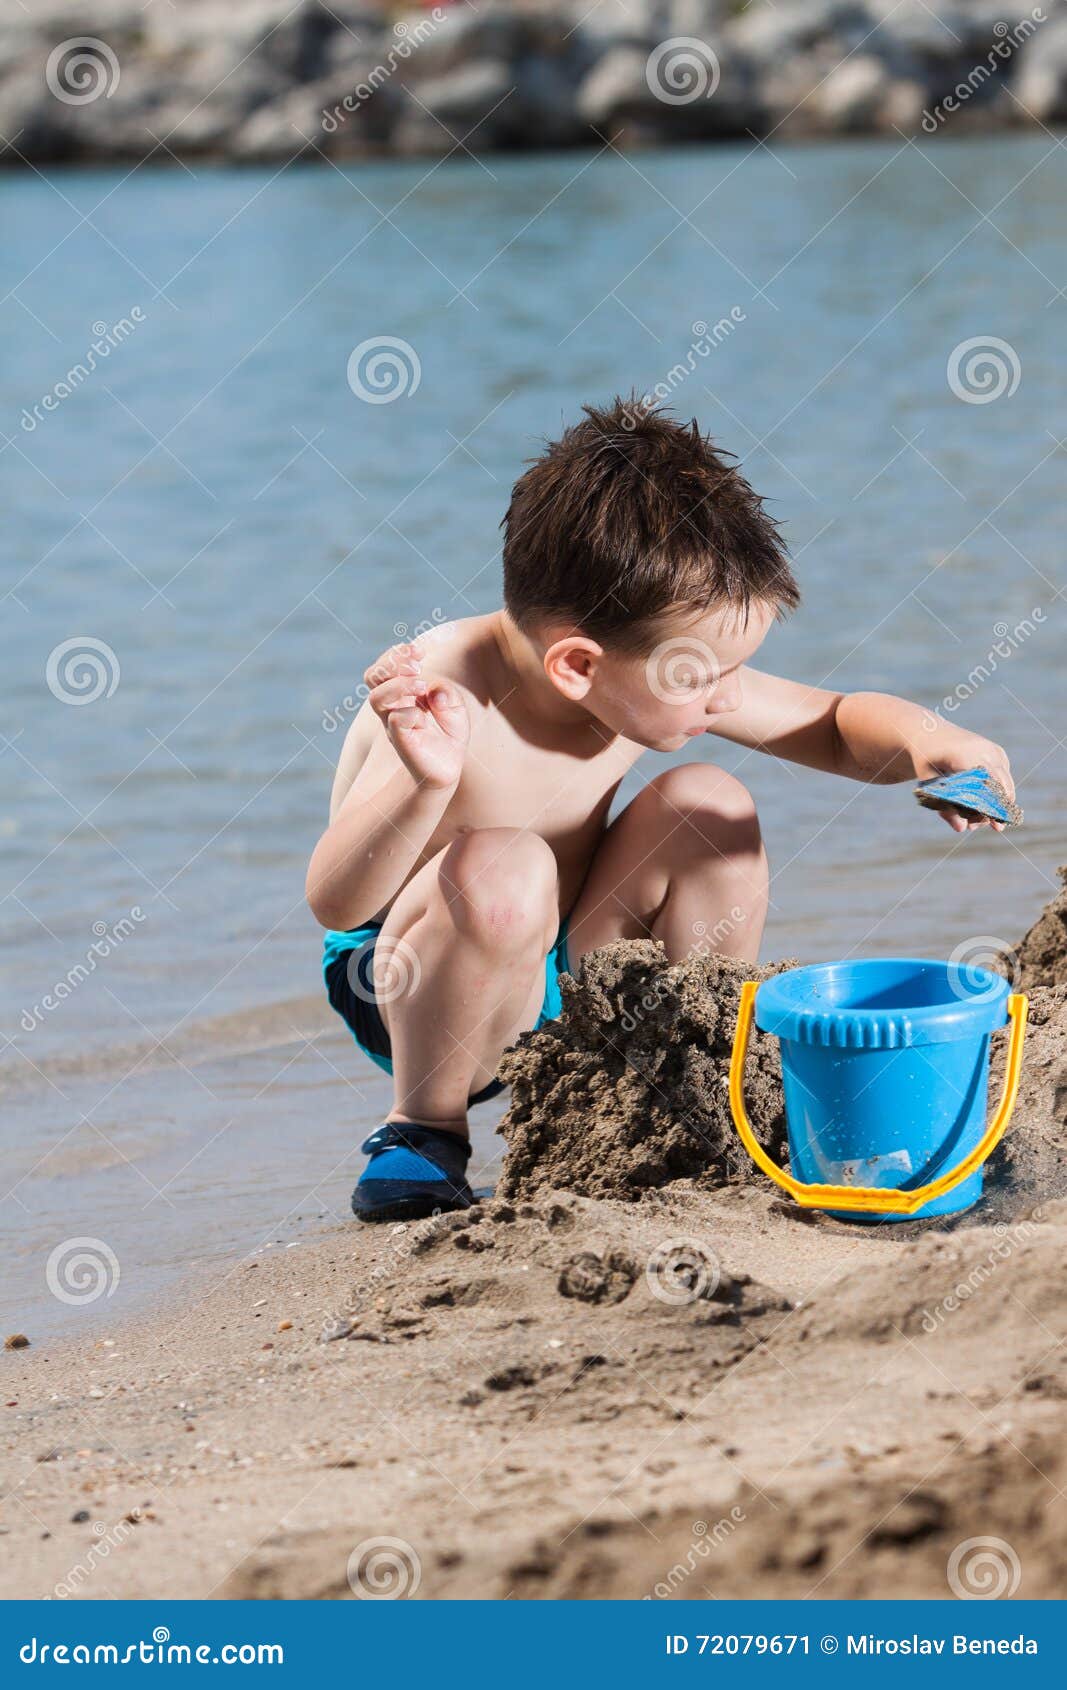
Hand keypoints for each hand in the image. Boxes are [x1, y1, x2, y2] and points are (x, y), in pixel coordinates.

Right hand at [364, 642, 468, 790]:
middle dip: (391, 662)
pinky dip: (412, 713)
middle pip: (372, 676)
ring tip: (422, 687)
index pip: (384, 667)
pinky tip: (425, 718)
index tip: (419, 651)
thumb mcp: (455, 708)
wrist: (446, 768)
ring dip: (400, 685)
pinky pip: (396, 721)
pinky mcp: (401, 742)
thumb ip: (448, 694)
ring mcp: (393, 724)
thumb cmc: (448, 735)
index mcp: (400, 693)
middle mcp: (392, 706)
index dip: (397, 654)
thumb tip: (434, 691)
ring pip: (376, 698)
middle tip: (417, 665)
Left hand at [913, 730, 1014, 833]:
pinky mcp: (998, 753)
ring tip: (979, 818)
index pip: (988, 785)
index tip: (995, 825)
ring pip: (1006, 782)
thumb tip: (961, 829)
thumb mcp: (927, 782)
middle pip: (1001, 785)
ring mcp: (994, 750)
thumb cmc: (926, 758)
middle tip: (990, 828)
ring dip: (998, 802)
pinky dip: (999, 792)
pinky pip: (1004, 777)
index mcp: (966, 755)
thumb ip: (943, 805)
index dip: (993, 806)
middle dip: (998, 808)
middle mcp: (985, 750)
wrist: (929, 731)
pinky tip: (984, 804)